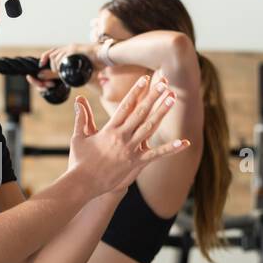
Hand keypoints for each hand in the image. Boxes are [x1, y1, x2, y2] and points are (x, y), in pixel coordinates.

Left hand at [25, 42, 105, 89]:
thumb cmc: (97, 63)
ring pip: (56, 57)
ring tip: (60, 73)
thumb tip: (65, 79)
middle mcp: (70, 47)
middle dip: (50, 66)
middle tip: (54, 73)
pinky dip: (60, 64)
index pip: (53, 51)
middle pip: (52, 54)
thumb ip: (73, 72)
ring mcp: (72, 48)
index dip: (45, 57)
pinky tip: (63, 69)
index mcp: (70, 50)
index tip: (41, 64)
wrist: (107, 56)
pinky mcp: (75, 49)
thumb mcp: (82, 69)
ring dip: (55, 67)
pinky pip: (63, 57)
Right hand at [66, 69, 190, 197]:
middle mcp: (122, 136)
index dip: (136, 91)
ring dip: (162, 113)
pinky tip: (183, 142)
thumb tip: (79, 100)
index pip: (125, 106)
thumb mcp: (79, 136)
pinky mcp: (135, 163)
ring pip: (149, 128)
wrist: (83, 183)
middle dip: (153, 96)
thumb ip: (82, 117)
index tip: (144, 79)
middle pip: (141, 112)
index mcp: (109, 129)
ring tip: (172, 99)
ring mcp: (130, 150)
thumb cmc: (79, 161)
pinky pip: (156, 155)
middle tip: (164, 83)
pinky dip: (170, 149)